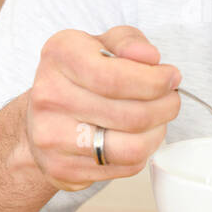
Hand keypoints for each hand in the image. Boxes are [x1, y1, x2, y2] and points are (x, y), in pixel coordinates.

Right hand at [23, 26, 180, 191]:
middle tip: (172, 100)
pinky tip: (137, 137)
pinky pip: (124, 167)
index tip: (171, 78)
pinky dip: (142, 152)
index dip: (154, 81)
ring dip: (157, 133)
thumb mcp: (103, 44)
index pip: (115, 77)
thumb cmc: (80, 76)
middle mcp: (49, 96)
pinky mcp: (62, 169)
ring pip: (131, 148)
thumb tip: (149, 56)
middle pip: (130, 115)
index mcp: (60, 55)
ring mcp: (52, 137)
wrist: (40, 117)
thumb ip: (129, 42)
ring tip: (159, 119)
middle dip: (165, 107)